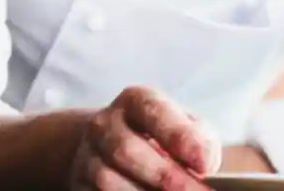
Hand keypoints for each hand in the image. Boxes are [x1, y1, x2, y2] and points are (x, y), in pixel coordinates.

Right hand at [69, 86, 221, 190]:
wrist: (109, 145)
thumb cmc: (160, 135)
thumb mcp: (183, 125)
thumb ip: (199, 139)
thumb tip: (205, 165)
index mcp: (135, 101)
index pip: (155, 112)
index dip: (180, 138)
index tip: (204, 164)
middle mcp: (105, 123)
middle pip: (127, 150)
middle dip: (165, 177)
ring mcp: (87, 155)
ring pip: (108, 181)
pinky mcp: (78, 183)